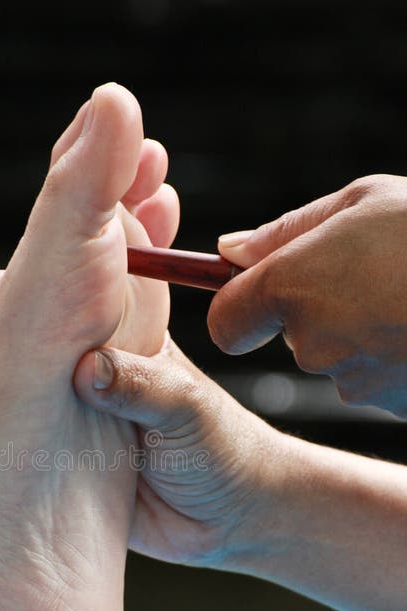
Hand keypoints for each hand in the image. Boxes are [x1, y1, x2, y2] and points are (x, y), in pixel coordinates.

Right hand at [0, 284, 277, 566]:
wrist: (231, 519)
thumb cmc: (223, 451)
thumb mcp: (191, 414)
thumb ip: (145, 388)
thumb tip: (88, 370)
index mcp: (115, 340)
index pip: (54, 299)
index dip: (11, 292)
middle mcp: (78, 370)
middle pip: (8, 335)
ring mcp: (57, 416)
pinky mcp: (44, 460)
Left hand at [209, 174, 406, 416]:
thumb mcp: (363, 202)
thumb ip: (286, 232)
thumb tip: (228, 252)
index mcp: (291, 287)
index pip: (226, 324)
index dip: (238, 313)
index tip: (257, 301)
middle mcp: (312, 344)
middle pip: (288, 339)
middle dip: (315, 313)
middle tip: (370, 277)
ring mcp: (353, 382)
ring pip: (335, 360)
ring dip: (359, 334)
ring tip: (404, 297)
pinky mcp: (389, 404)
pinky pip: (373, 380)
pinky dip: (390, 358)